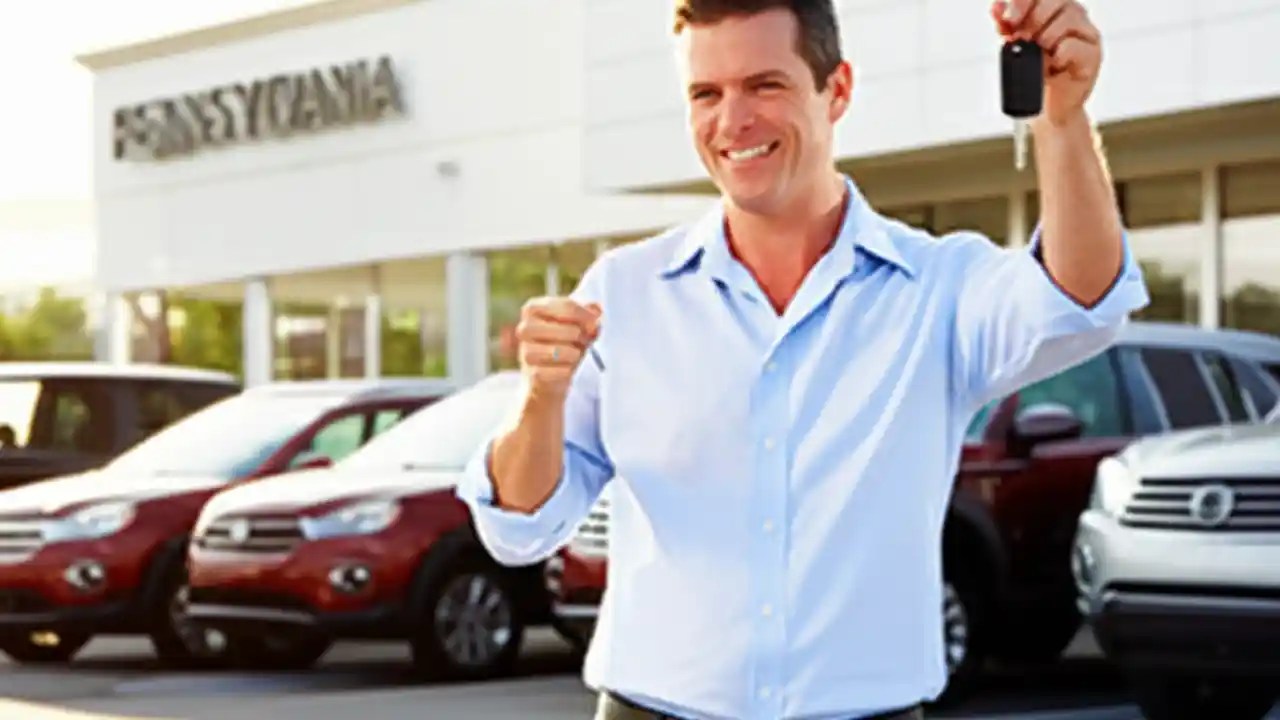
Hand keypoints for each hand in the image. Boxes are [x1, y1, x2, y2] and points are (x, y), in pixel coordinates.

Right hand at [515, 297, 601, 398]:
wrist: (549, 375)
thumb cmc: (563, 342)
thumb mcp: (576, 322)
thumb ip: (588, 314)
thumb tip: (596, 311)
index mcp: (533, 308)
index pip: (568, 307)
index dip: (587, 316)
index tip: (596, 323)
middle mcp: (525, 328)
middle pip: (568, 330)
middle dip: (581, 337)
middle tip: (585, 341)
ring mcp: (526, 352)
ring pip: (561, 352)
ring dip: (575, 354)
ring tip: (576, 354)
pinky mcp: (533, 374)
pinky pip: (561, 371)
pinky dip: (569, 371)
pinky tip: (568, 369)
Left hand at [991, 0, 1101, 126]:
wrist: (1047, 105)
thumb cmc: (1034, 71)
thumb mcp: (1015, 45)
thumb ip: (1006, 25)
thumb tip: (996, 7)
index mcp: (1054, 8)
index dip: (1023, 2)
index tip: (1009, 19)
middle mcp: (1073, 15)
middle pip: (1057, 0)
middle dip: (1033, 20)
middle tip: (1023, 40)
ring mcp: (1087, 33)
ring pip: (1068, 19)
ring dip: (1046, 39)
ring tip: (1040, 56)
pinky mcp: (1093, 54)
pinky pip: (1073, 45)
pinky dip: (1058, 56)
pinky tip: (1054, 66)